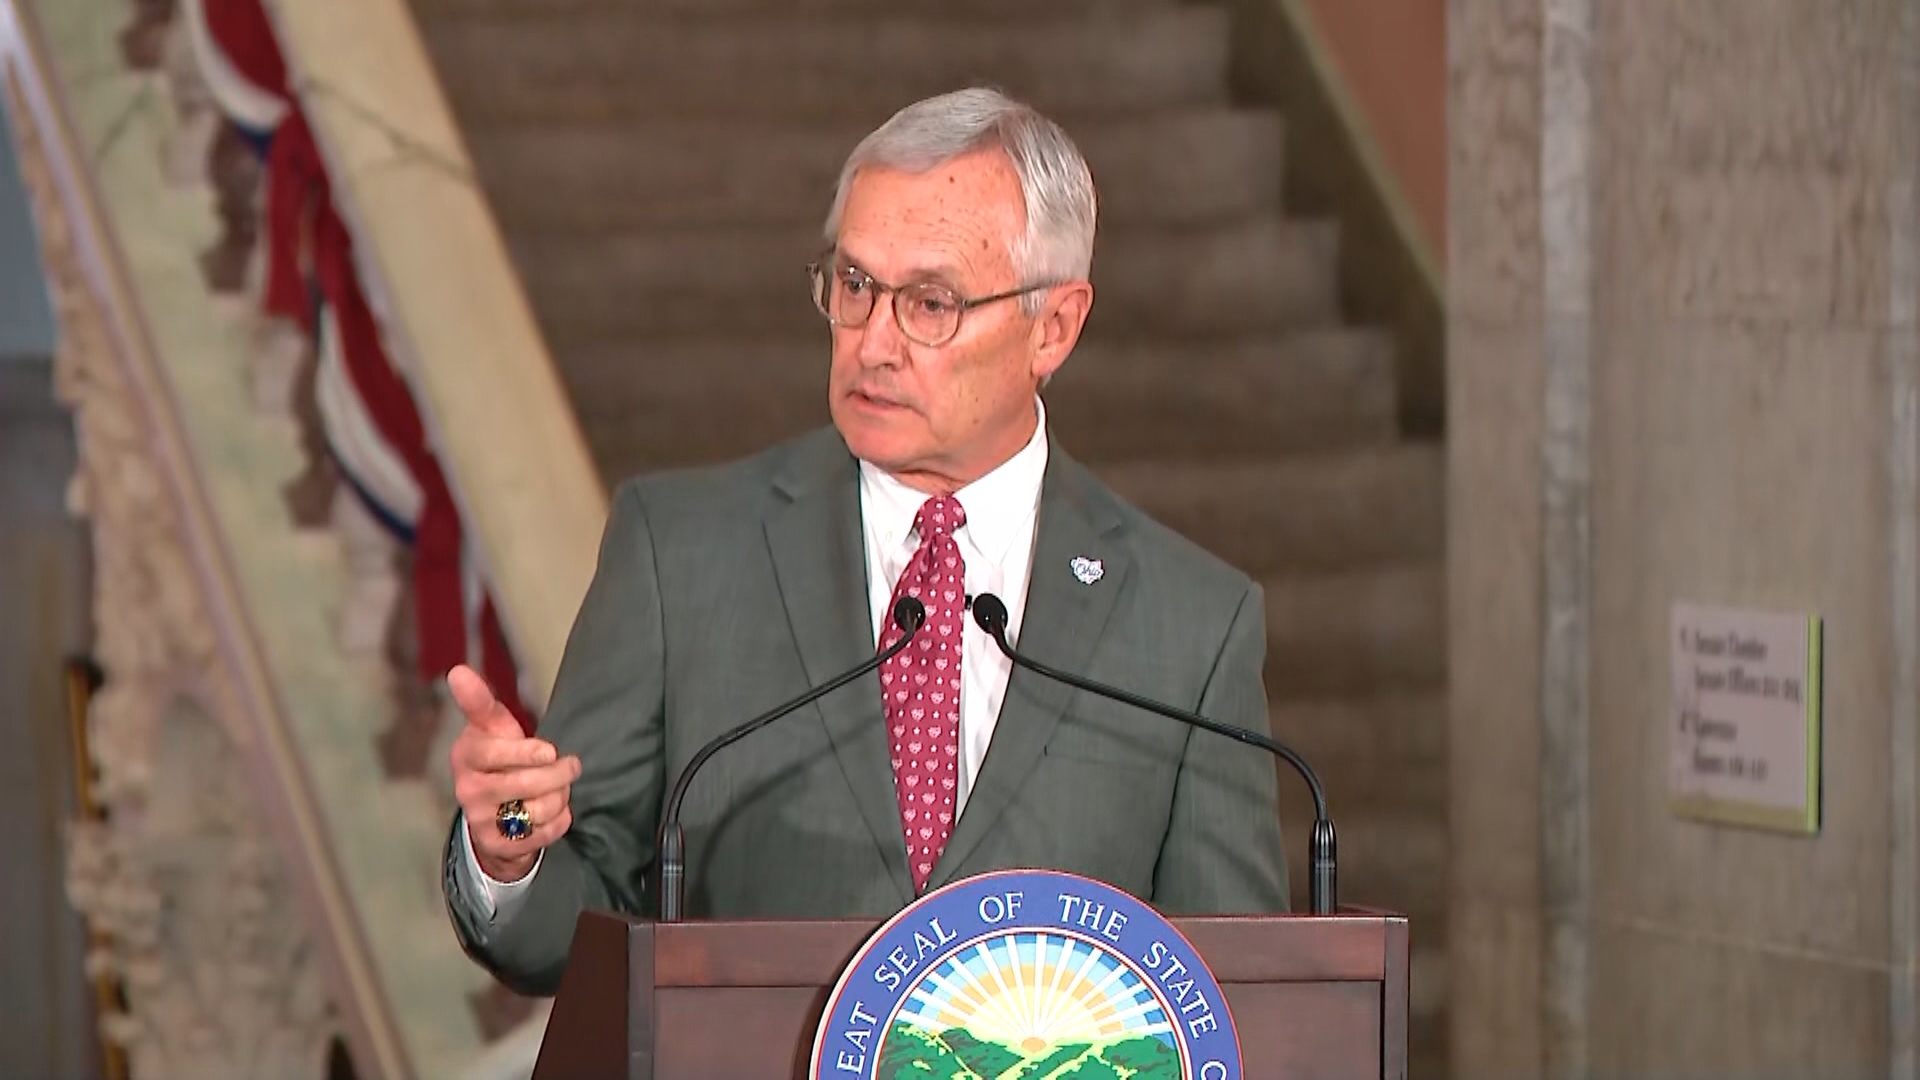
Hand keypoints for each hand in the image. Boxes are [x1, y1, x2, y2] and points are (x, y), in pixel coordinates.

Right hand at [448, 664, 580, 882]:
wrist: (491, 808)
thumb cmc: (497, 756)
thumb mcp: (491, 726)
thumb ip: (479, 701)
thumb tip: (457, 671)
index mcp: (466, 756)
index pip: (495, 754)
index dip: (527, 753)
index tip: (549, 751)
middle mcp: (467, 791)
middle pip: (526, 784)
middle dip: (559, 773)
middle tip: (570, 765)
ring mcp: (480, 821)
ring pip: (539, 809)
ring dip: (561, 796)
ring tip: (558, 787)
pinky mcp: (497, 845)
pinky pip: (544, 834)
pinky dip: (559, 820)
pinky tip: (553, 809)